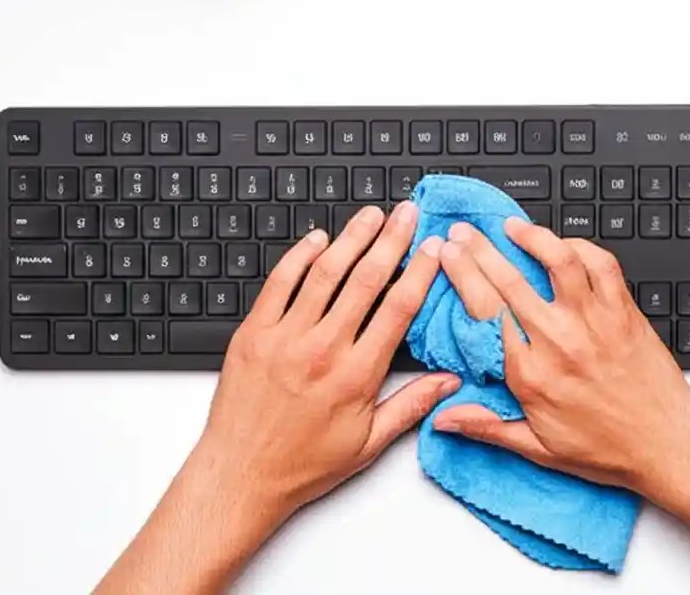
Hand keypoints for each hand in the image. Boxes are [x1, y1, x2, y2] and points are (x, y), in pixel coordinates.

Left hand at [191, 202, 460, 520]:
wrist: (240, 476)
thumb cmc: (302, 465)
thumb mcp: (368, 444)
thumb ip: (411, 406)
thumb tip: (449, 382)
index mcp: (355, 376)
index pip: (398, 309)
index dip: (419, 272)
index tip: (432, 248)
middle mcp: (321, 351)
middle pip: (364, 280)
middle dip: (391, 240)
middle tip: (407, 213)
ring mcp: (283, 339)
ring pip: (323, 274)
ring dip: (351, 239)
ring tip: (370, 216)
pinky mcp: (252, 335)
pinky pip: (278, 284)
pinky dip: (299, 257)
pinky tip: (316, 240)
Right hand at [430, 218, 689, 492]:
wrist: (667, 445)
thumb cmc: (608, 450)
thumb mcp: (539, 449)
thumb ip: (487, 428)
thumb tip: (444, 420)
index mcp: (532, 374)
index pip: (483, 312)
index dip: (460, 276)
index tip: (446, 255)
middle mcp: (560, 341)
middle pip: (509, 280)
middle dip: (479, 249)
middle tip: (463, 232)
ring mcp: (595, 322)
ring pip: (558, 262)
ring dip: (531, 237)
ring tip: (511, 227)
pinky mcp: (624, 313)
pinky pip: (602, 266)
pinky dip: (582, 248)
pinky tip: (565, 245)